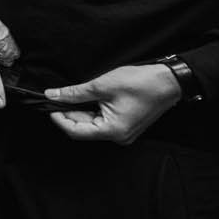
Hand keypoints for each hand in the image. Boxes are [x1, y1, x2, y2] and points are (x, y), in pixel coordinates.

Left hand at [43, 63, 183, 143]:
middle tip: (59, 97)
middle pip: (83, 129)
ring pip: (92, 125)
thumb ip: (74, 93)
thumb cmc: (140, 83)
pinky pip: (102, 122)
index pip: (76, 131)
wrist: (169, 81)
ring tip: (75, 95)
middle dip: (68, 113)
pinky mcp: (126, 125)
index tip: (49, 105)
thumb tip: (52, 95)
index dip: (59, 119)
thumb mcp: (102, 86)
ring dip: (80, 111)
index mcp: (113, 131)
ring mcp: (123, 133)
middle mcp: (118, 137)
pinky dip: (92, 111)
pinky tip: (88, 99)